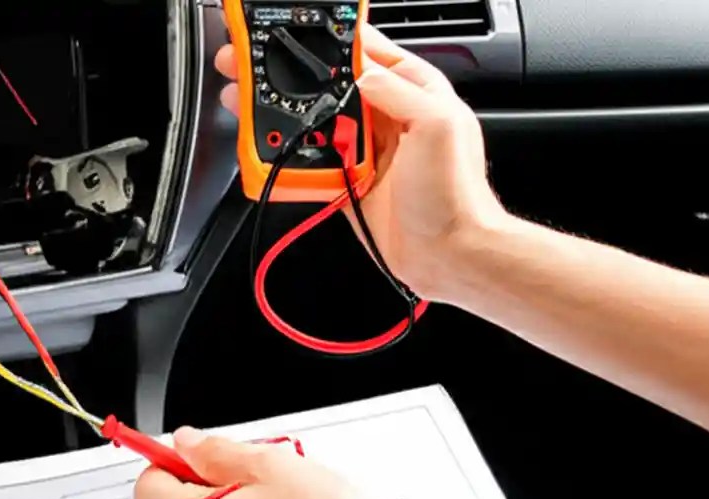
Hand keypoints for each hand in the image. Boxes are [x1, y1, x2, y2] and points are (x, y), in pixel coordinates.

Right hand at [216, 25, 510, 301]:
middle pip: (333, 86)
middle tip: (258, 65)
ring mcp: (366, 150)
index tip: (300, 33)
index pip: (369, 52)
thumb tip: (360, 72)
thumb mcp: (437, 125)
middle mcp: (388, 118)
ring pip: (316, 122)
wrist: (448, 255)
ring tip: (251, 101)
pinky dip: (291, 156)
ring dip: (286, 114)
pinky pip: (310, 162)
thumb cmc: (457, 195)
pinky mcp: (348, 180)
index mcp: (414, 93)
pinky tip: (273, 147)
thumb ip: (397, 90)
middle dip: (296, 74)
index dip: (334, 40)